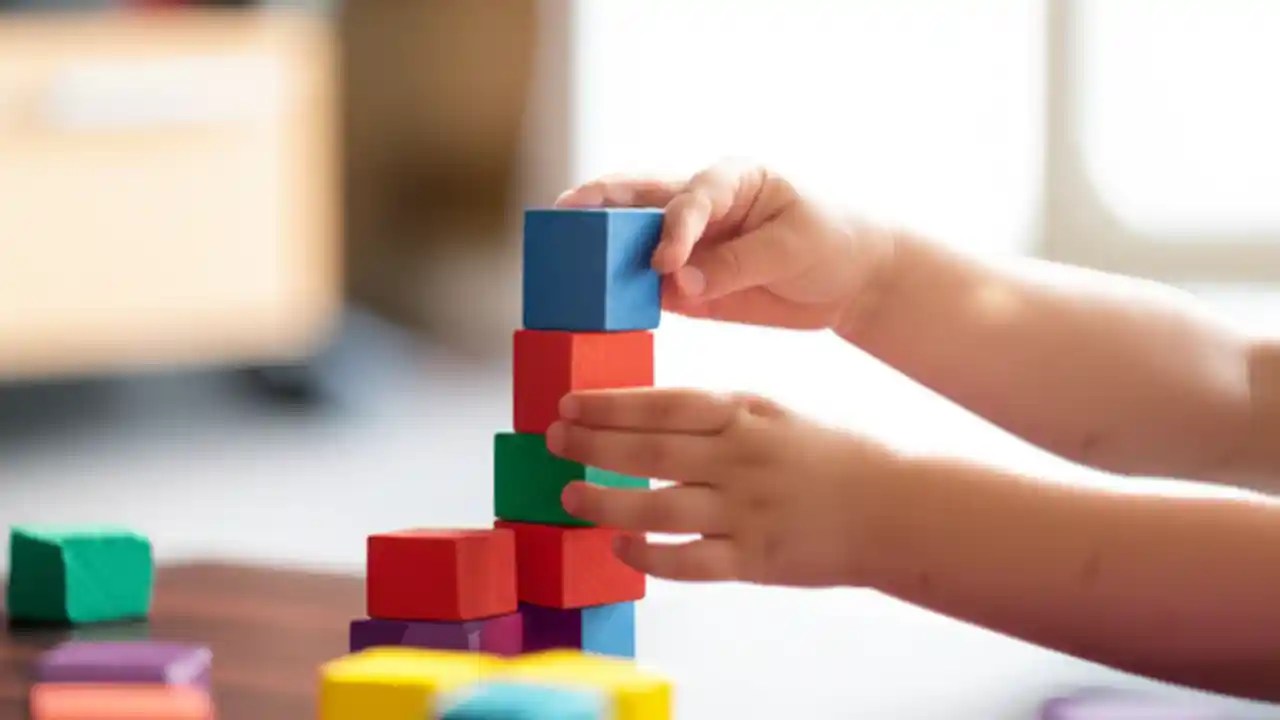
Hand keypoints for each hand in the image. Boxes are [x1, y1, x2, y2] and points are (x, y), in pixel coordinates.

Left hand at [544, 387, 900, 586]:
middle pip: (649, 450)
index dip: (610, 405)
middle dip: (593, 445)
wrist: (892, 507)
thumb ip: (719, 415)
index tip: (569, 404)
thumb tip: (650, 415)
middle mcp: (740, 459)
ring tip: (570, 495)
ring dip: (607, 502)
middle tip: (553, 441)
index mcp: (745, 416)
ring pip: (658, 507)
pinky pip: (689, 562)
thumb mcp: (774, 413)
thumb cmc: (830, 455)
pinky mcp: (755, 558)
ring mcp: (746, 511)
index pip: (663, 405)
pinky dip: (650, 555)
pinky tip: (622, 547)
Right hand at [554, 159, 897, 331]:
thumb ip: (737, 265)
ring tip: (566, 269)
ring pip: (634, 244)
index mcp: (730, 179)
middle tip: (562, 214)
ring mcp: (688, 246)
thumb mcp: (793, 247)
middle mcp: (699, 206)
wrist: (851, 279)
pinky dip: (622, 299)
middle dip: (600, 205)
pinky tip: (598, 311)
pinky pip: (646, 290)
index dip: (674, 228)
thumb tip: (678, 284)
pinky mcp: (685, 285)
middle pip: (640, 200)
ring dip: (603, 256)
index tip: (664, 262)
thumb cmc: (832, 240)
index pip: (691, 197)